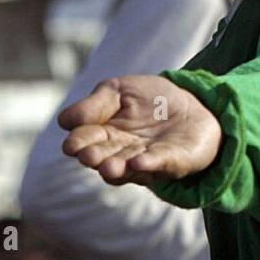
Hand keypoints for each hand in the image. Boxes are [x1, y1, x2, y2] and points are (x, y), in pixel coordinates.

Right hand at [59, 75, 222, 184]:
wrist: (194, 105)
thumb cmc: (150, 100)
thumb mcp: (119, 90)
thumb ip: (95, 103)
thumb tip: (65, 121)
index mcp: (104, 134)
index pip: (85, 140)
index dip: (78, 142)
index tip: (72, 144)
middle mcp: (121, 153)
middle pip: (102, 158)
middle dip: (95, 158)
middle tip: (88, 156)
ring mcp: (146, 160)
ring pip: (126, 168)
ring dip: (117, 168)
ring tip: (109, 167)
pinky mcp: (172, 162)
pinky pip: (159, 165)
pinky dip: (149, 165)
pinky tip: (139, 162)